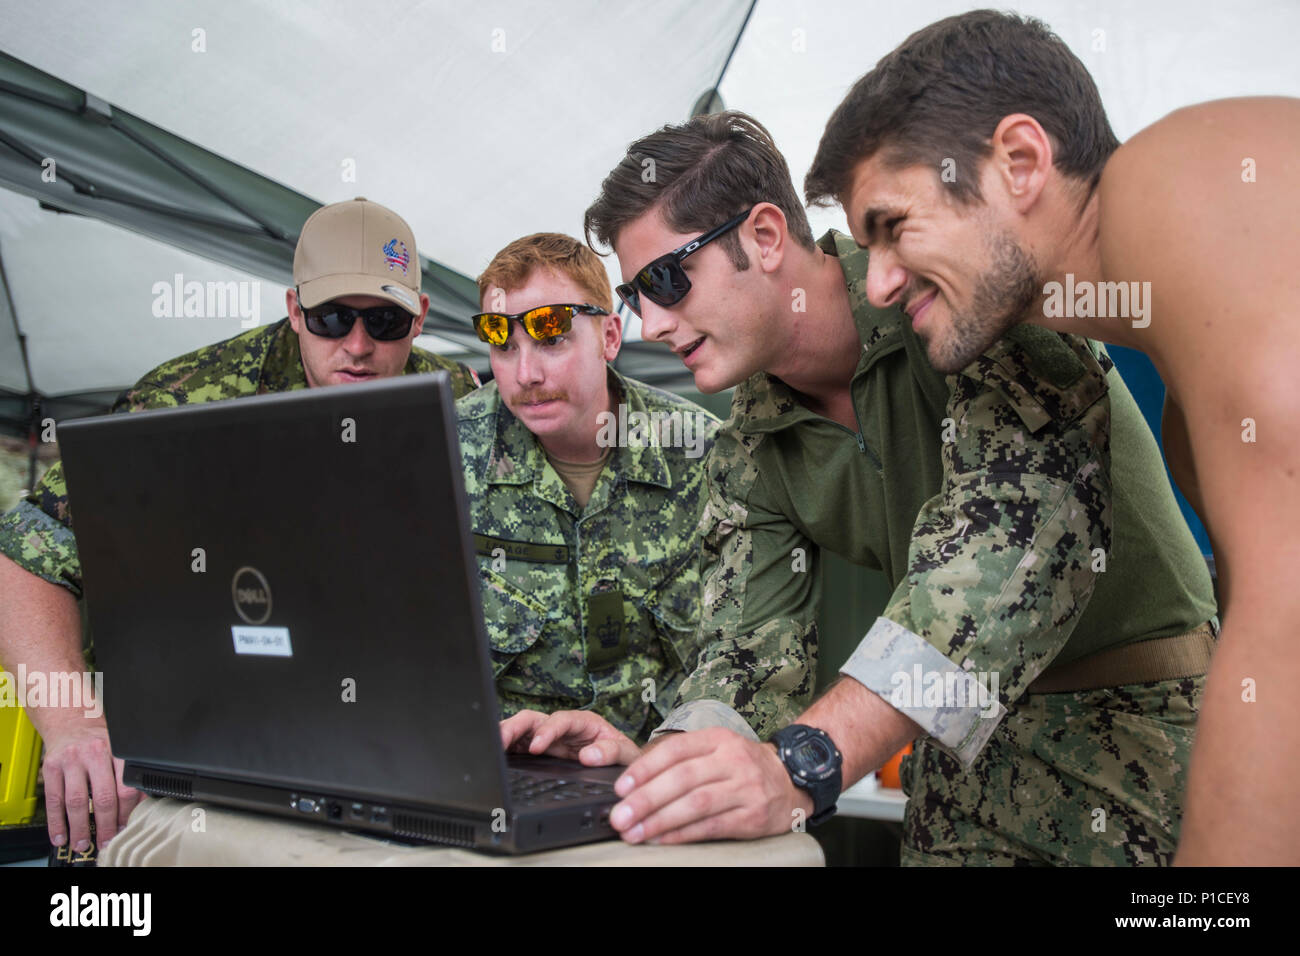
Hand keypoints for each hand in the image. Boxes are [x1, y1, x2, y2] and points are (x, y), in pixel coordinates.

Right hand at [40, 716, 140, 850]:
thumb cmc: (98, 737)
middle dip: (106, 825)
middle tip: (106, 842)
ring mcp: (71, 760)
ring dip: (80, 827)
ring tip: (82, 844)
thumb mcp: (119, 749)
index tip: (125, 829)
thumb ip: (128, 774)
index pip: (126, 787)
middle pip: (103, 796)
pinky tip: (60, 835)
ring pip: (77, 801)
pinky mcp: (51, 766)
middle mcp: (94, 753)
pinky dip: (56, 822)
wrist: (70, 718)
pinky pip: (54, 800)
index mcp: (117, 750)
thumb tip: (142, 804)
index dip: (127, 813)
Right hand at [499, 709, 641, 765]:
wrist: (623, 766)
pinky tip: (496, 756)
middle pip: (533, 719)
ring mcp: (549, 738)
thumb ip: (611, 752)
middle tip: (500, 741)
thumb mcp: (625, 753)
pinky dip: (506, 749)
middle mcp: (562, 727)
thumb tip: (589, 755)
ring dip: (505, 735)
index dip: (547, 731)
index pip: (560, 720)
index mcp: (583, 722)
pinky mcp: (540, 751)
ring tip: (491, 746)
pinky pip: (519, 746)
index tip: (537, 747)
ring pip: (521, 730)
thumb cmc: (622, 756)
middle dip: (514, 726)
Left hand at [609, 727, 812, 843]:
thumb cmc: (743, 766)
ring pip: (696, 804)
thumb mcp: (718, 749)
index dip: (645, 768)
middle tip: (620, 815)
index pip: (675, 750)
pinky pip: (712, 826)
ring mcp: (746, 788)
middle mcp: (733, 761)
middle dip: (646, 799)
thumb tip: (635, 781)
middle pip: (683, 778)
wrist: (791, 780)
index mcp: (718, 740)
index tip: (620, 787)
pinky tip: (663, 840)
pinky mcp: (753, 816)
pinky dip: (684, 834)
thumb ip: (683, 759)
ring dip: (660, 820)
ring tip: (635, 832)